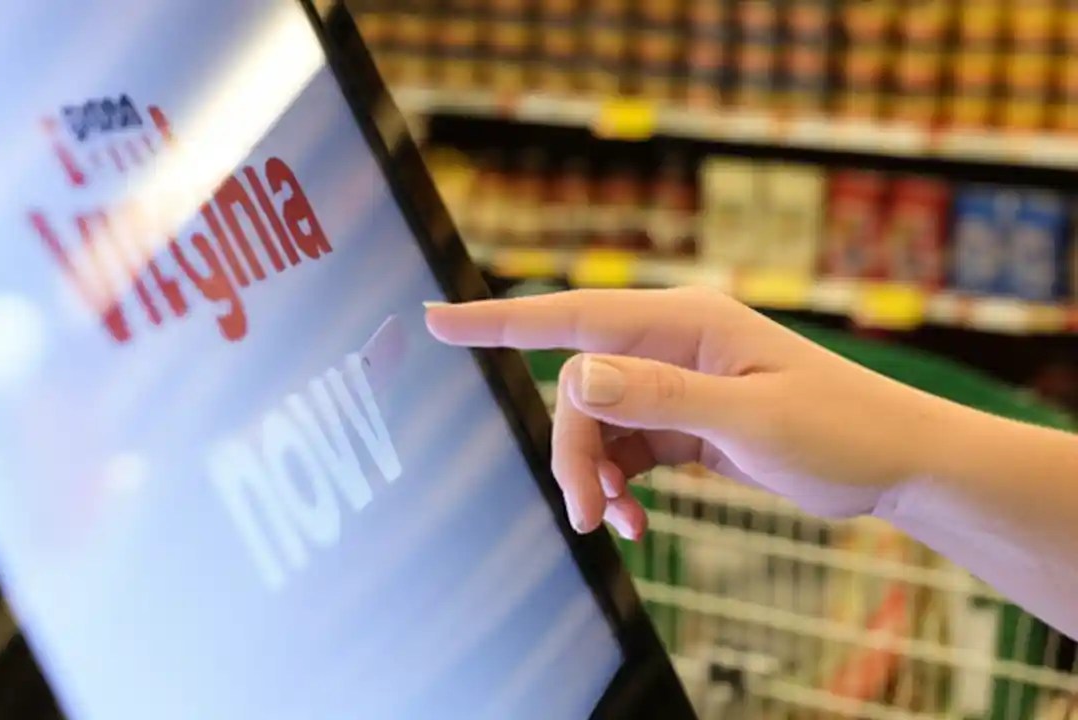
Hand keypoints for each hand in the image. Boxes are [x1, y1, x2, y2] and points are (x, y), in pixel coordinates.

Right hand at [425, 288, 954, 538]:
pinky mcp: (682, 418)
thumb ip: (662, 395)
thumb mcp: (751, 419)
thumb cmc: (839, 432)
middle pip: (580, 391)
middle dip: (572, 453)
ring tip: (616, 528)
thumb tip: (576, 376)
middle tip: (587, 516)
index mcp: (685, 322)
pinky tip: (634, 523)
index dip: (498, 321)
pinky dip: (620, 486)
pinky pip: (624, 450)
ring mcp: (674, 381)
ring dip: (594, 477)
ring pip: (596, 425)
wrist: (895, 462)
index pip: (573, 316)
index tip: (435, 321)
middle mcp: (670, 343)